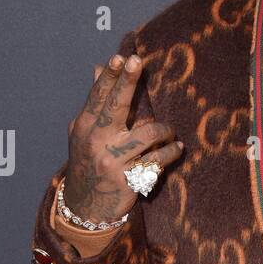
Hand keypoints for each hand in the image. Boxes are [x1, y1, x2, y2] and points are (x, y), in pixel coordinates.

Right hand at [64, 53, 182, 222]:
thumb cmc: (89, 161)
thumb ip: (96, 102)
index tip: (121, 57)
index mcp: (85, 127)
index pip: (98, 97)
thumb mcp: (85, 132)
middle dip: (126, 83)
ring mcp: (113, 161)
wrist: (86, 206)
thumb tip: (99, 67)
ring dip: (165, 130)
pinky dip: (171, 152)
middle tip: (137, 61)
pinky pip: (158, 160)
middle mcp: (97, 142)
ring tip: (169, 132)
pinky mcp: (129, 180)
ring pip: (148, 135)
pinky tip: (177, 148)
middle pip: (115, 107)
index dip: (111, 76)